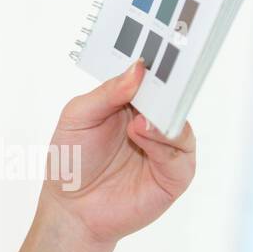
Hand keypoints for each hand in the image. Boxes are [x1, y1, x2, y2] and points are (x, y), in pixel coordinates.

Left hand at [39, 59, 196, 247]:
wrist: (71, 206)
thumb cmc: (71, 159)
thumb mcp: (78, 116)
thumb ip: (107, 92)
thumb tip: (138, 69)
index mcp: (132, 103)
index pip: (152, 78)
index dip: (158, 63)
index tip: (164, 45)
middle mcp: (153, 122)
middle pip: (173, 99)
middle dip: (170, 87)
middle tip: (163, 77)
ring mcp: (166, 149)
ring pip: (180, 125)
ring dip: (162, 120)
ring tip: (139, 122)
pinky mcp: (173, 176)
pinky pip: (181, 156)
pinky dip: (164, 145)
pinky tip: (142, 137)